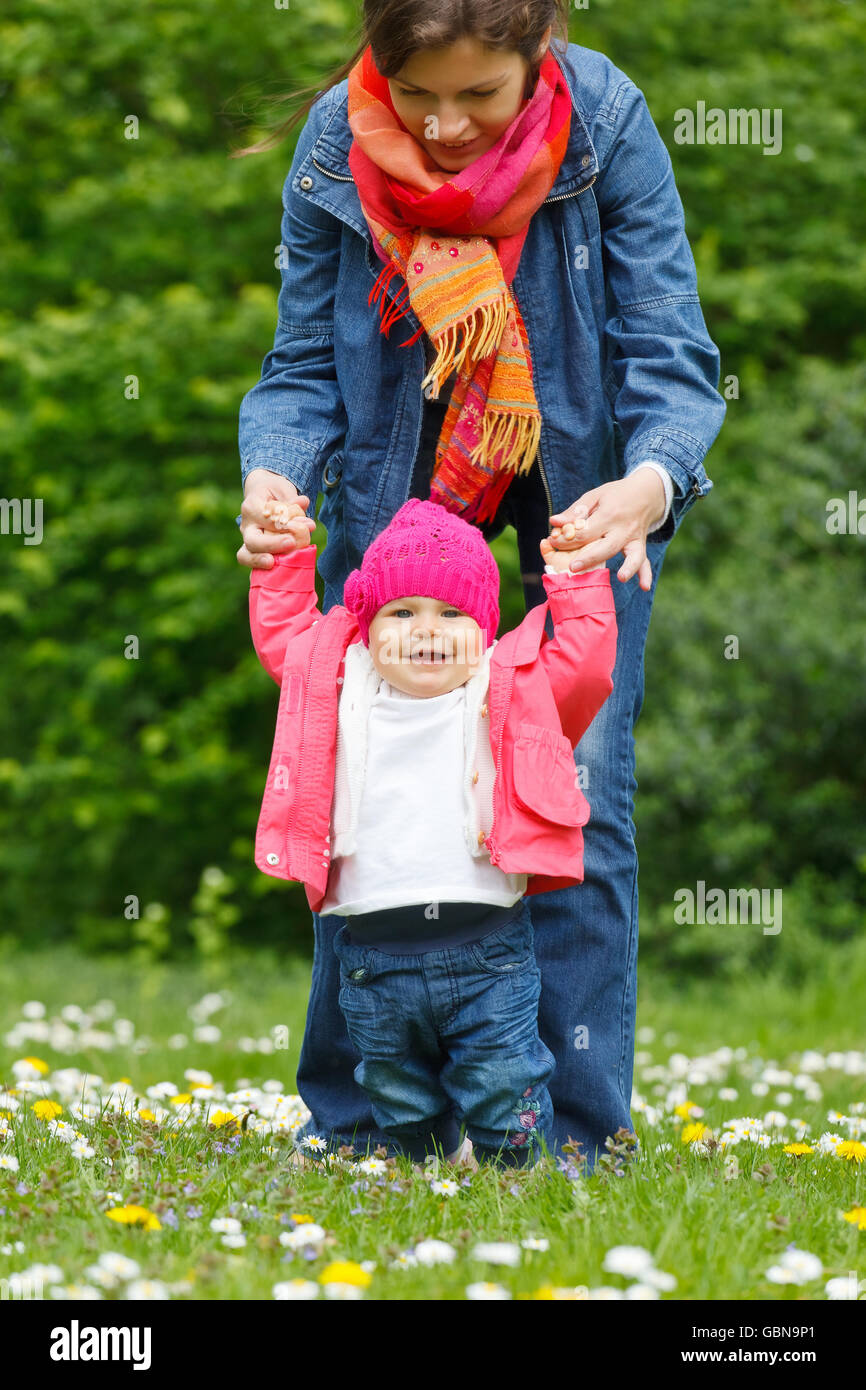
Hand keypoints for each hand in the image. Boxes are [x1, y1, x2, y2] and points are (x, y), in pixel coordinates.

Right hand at [237, 469, 315, 570]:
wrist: (261, 495)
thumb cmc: (274, 491)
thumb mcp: (283, 488)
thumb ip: (292, 499)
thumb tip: (303, 503)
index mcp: (251, 506)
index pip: (265, 517)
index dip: (283, 523)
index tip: (303, 525)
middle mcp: (247, 525)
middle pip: (253, 540)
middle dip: (271, 544)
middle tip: (291, 543)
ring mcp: (247, 540)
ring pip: (245, 555)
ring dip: (259, 561)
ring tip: (273, 564)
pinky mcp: (252, 551)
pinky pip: (251, 562)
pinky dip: (261, 568)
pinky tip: (276, 570)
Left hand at [548, 471, 666, 590]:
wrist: (646, 493)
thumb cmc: (615, 495)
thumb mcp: (594, 496)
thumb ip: (574, 511)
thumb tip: (554, 522)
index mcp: (610, 514)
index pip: (585, 532)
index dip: (566, 539)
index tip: (553, 541)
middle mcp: (624, 528)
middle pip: (606, 546)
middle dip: (590, 558)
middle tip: (573, 568)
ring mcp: (635, 538)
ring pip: (632, 555)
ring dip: (628, 567)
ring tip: (621, 578)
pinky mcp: (641, 545)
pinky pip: (644, 560)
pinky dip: (645, 574)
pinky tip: (644, 587)